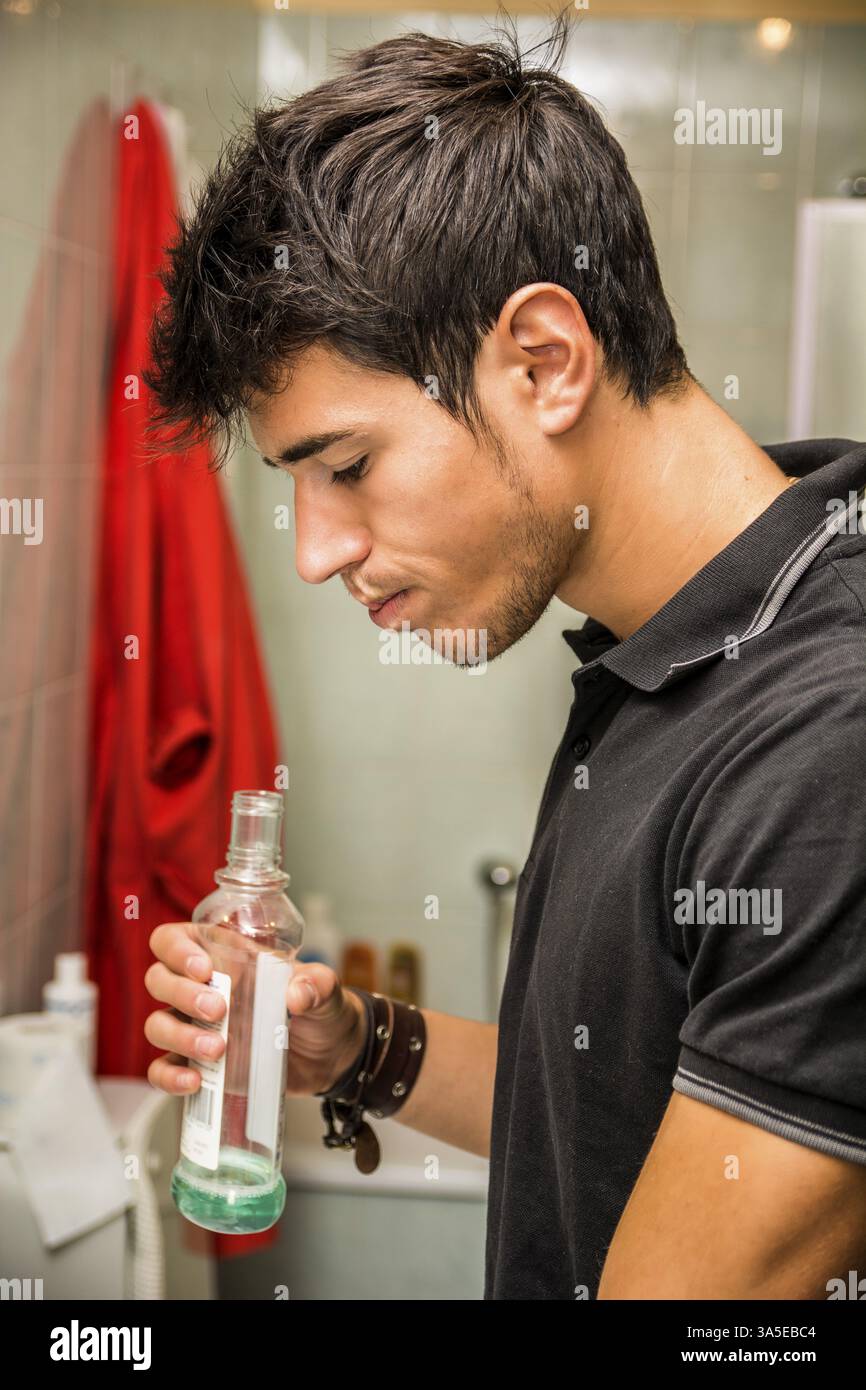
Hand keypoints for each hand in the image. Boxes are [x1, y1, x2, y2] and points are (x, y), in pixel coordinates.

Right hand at [144, 922, 366, 1096]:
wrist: (331, 1056)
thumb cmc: (320, 1009)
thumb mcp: (326, 990)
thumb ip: (317, 984)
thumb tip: (297, 995)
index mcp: (223, 956)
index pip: (174, 940)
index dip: (177, 950)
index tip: (204, 970)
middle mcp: (201, 989)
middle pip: (159, 980)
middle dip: (181, 994)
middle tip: (219, 1010)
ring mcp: (196, 1028)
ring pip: (157, 1024)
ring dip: (179, 1036)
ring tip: (217, 1049)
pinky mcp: (199, 1064)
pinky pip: (164, 1068)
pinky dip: (169, 1077)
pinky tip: (194, 1082)